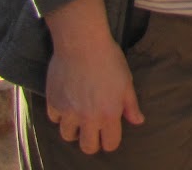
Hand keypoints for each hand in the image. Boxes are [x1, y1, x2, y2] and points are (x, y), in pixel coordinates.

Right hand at [44, 36, 142, 152]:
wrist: (82, 43)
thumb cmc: (109, 59)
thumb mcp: (126, 81)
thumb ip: (131, 105)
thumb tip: (138, 121)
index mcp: (109, 113)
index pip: (110, 144)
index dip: (111, 140)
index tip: (109, 133)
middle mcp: (88, 117)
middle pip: (87, 147)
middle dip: (92, 142)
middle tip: (93, 130)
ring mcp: (68, 112)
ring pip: (68, 136)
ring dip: (74, 129)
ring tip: (79, 117)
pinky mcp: (53, 103)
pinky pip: (54, 119)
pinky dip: (60, 114)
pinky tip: (67, 103)